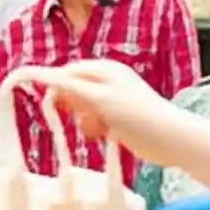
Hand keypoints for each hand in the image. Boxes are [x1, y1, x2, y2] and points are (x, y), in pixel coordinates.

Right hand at [50, 60, 184, 166]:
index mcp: (103, 70)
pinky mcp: (117, 116)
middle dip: (70, 106)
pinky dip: (92, 127)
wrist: (171, 139)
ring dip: (81, 119)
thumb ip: (68, 86)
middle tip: (78, 119)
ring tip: (95, 129)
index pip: (64, 73)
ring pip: (80, 107)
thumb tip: (38, 75)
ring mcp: (112, 98)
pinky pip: (92, 119)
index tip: (43, 105)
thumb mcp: (98, 99)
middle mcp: (107, 80)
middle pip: (71, 89)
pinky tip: (103, 134)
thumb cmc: (137, 116)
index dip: (52, 87)